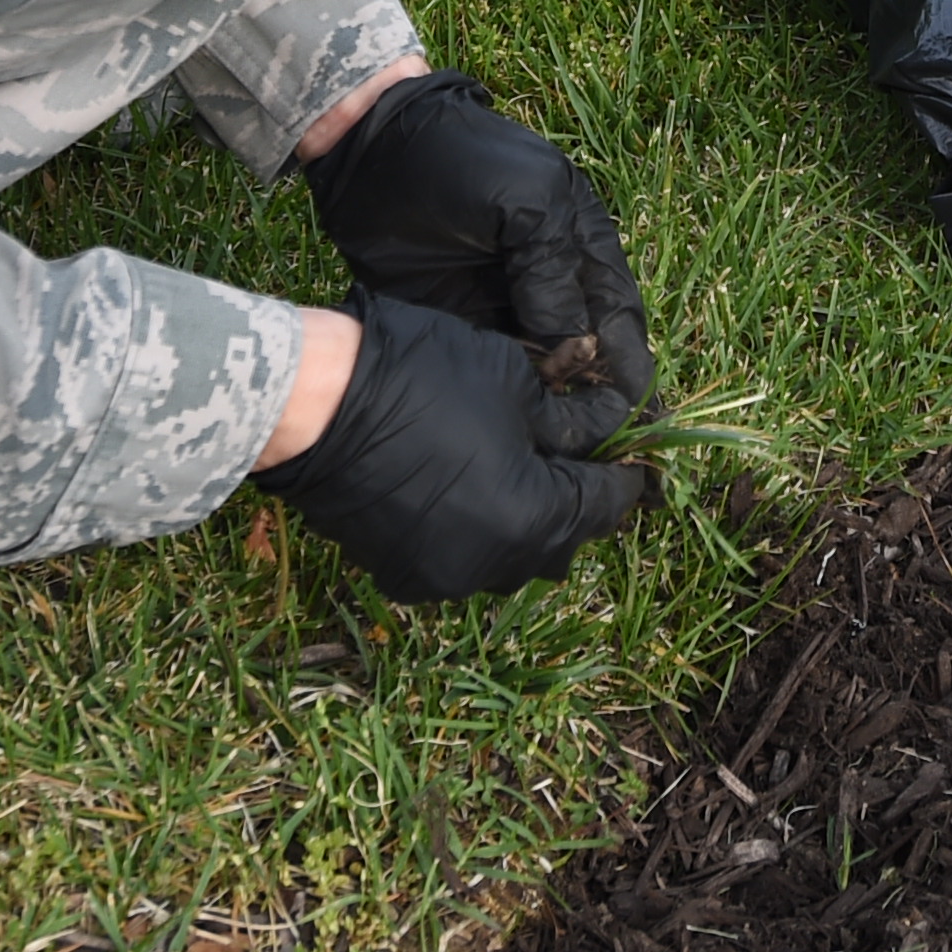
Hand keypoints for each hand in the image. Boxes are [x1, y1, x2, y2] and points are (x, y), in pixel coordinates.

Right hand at [258, 291, 650, 602]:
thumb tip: (606, 429)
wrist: (313, 401)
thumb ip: (572, 421)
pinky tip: (473, 487)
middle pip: (561, 541)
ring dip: (528, 521)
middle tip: (583, 459)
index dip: (625, 475)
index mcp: (535, 519)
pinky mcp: (399, 572)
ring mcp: (441, 576)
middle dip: (578, 502)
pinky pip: (462, 558)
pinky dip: (480, 529)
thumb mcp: (516, 383)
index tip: (637, 457)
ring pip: (511, 557)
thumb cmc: (423, 376)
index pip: (604, 504)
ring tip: (528, 471)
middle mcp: (493, 564)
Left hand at [301, 71, 657, 452]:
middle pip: (589, 365)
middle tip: (606, 467)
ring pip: (544, 382)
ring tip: (562, 469)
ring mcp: (507, 315)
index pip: (621, 327)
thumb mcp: (526, 201)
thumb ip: (554, 271)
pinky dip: (506, 410)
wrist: (373, 155)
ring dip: (555, 419)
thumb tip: (574, 350)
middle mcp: (553, 292)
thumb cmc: (463, 163)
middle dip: (601, 412)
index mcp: (584, 253)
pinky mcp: (461, 333)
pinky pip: (493, 379)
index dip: (633, 377)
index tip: (640, 429)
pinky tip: (510, 443)